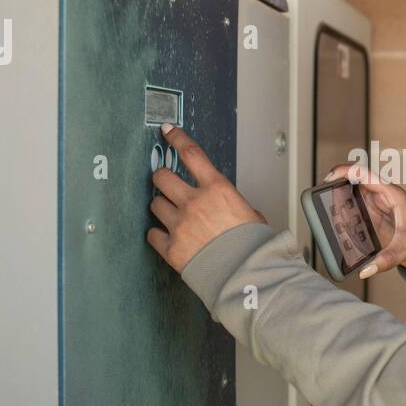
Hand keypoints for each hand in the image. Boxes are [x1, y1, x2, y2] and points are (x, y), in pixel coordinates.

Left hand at [147, 124, 265, 272]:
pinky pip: (152, 234)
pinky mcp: (171, 247)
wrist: (246, 274)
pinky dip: (157, 235)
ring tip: (172, 216)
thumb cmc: (253, 246)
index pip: (191, 153)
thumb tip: (227, 205)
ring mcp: (180, 224)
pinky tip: (167, 237)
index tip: (168, 131)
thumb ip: (231, 203)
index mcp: (217, 189)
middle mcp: (194, 202)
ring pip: (155, 205)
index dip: (177, 138)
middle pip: (162, 176)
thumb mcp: (250, 213)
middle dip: (162, 177)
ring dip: (161, 207)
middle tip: (166, 183)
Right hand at [323, 162, 405, 278]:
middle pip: (355, 181)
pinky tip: (337, 221)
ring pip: (353, 194)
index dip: (346, 171)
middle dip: (337, 185)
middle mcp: (384, 196)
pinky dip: (344, 211)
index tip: (330, 177)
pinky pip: (356, 207)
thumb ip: (385, 260)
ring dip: (339, 199)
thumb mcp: (404, 250)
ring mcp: (378, 204)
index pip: (365, 174)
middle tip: (322, 197)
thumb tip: (366, 269)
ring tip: (327, 211)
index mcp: (393, 194)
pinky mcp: (375, 215)